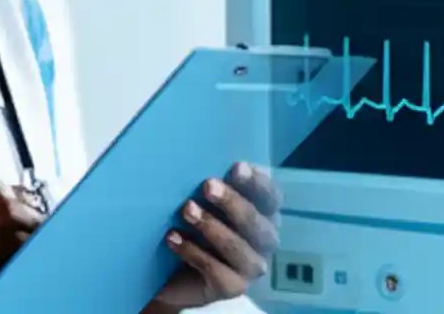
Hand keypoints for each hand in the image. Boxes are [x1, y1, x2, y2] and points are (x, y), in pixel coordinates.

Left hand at [149, 162, 281, 311]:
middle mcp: (265, 240)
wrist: (175, 273)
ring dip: (211, 226)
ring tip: (186, 210)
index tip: (236, 167)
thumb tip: (201, 156)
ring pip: (238, 247)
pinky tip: (172, 238)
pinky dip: (193, 252)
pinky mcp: (233, 287)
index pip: (271, 196)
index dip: (256, 182)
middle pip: (255, 221)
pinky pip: (216, 270)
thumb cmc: (196, 225)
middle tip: (207, 185)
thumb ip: (212, 185)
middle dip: (231, 202)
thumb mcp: (205, 201)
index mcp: (265, 213)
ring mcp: (251, 266)